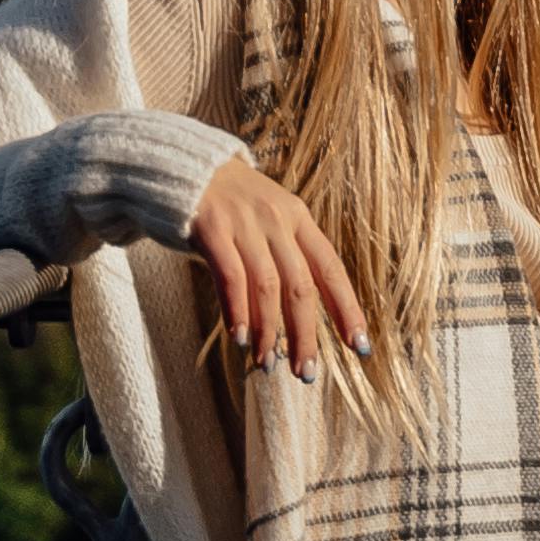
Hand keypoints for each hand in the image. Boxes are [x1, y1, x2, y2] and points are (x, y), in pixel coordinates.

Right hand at [190, 159, 369, 383]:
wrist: (180, 166)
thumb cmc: (227, 205)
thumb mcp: (266, 221)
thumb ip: (283, 258)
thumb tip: (297, 319)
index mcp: (298, 218)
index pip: (331, 269)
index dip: (347, 310)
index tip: (359, 347)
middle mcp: (277, 219)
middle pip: (301, 286)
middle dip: (307, 335)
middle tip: (307, 373)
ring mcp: (244, 222)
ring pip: (268, 287)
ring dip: (270, 332)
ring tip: (268, 364)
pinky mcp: (211, 228)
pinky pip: (231, 277)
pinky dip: (238, 312)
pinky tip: (240, 339)